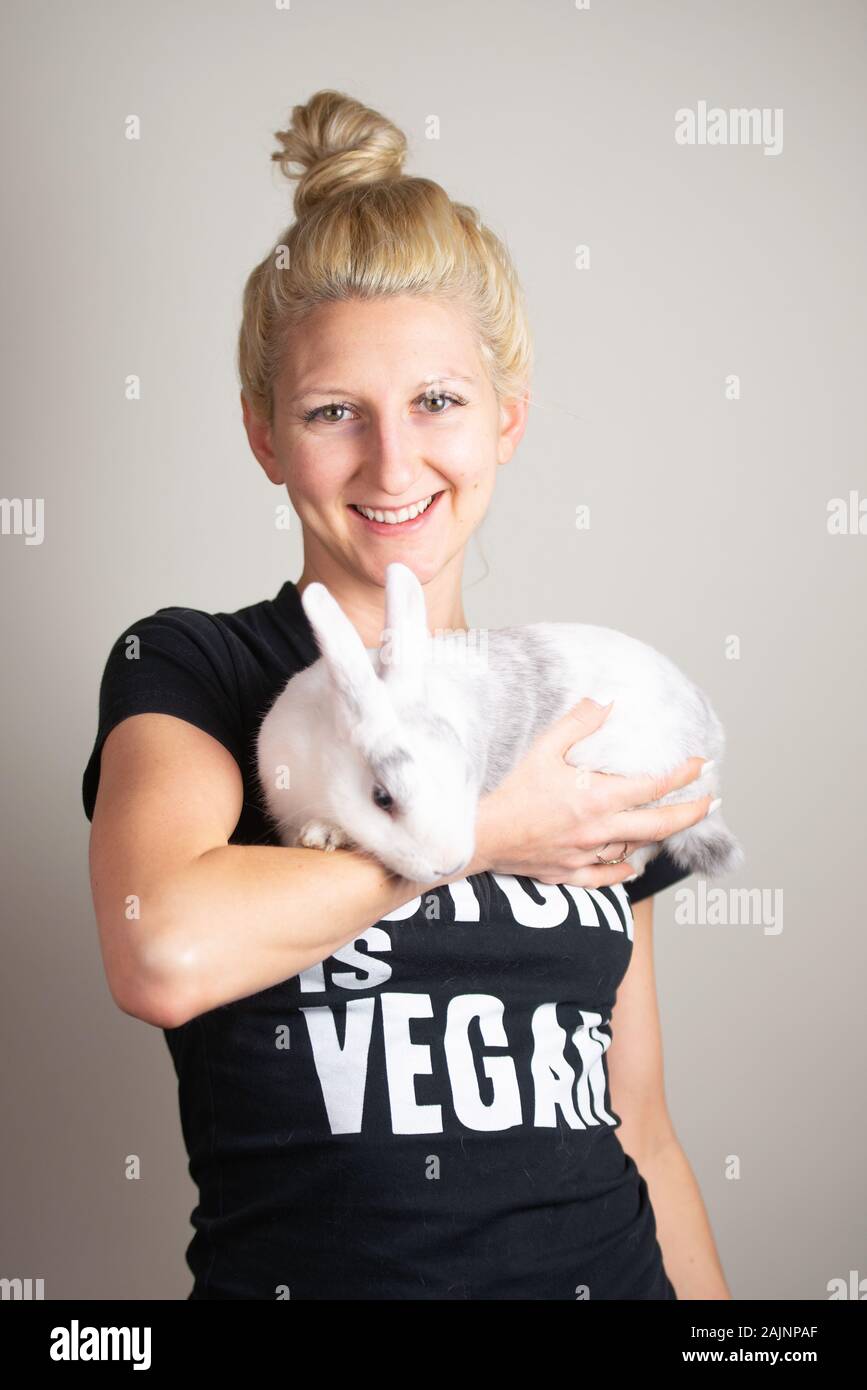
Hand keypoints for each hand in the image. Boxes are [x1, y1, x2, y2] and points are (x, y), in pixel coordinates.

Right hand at [453, 698, 713, 887]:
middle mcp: (599, 831)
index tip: (700, 764)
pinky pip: (606, 876)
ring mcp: (586, 856)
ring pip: (634, 848)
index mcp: (597, 798)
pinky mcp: (568, 873)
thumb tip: (606, 702)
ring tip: (667, 821)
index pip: (654, 786)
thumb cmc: (506, 791)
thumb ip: (578, 724)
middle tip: (711, 801)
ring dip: (654, 835)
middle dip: (691, 812)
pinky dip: (623, 868)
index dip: (683, 774)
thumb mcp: (542, 748)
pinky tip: (630, 861)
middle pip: (660, 825)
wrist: (477, 836)